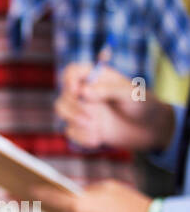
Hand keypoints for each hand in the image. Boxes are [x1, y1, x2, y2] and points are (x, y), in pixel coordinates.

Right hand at [56, 63, 175, 152]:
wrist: (150, 131)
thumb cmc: (144, 105)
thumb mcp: (132, 94)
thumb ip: (109, 89)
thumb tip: (83, 91)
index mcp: (98, 77)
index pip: (73, 71)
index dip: (69, 79)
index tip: (76, 92)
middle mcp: (87, 92)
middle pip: (65, 94)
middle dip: (73, 107)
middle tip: (91, 118)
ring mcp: (83, 110)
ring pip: (62, 111)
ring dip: (74, 121)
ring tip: (96, 128)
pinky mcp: (82, 127)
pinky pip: (70, 131)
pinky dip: (82, 137)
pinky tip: (98, 139)